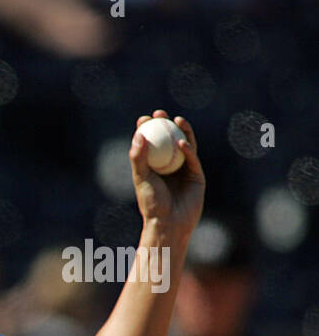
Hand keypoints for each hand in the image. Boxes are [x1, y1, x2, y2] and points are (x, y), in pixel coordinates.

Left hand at [130, 110, 204, 242]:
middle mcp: (169, 165)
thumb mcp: (142, 178)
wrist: (169, 221)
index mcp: (153, 166)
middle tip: (160, 113)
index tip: (143, 119)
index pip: (150, 143)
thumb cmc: (152, 202)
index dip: (147, 129)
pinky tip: (181, 142)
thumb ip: (138, 157)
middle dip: (165, 124)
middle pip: (168, 140)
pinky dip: (187, 149)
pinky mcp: (197, 175)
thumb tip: (138, 135)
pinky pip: (192, 158)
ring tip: (176, 120)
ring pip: (184, 145)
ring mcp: (184, 169)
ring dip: (182, 131)